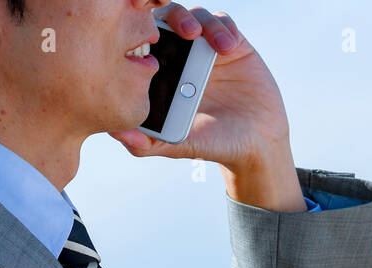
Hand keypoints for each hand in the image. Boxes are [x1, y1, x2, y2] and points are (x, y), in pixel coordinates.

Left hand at [108, 4, 291, 175]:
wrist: (256, 143)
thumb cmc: (214, 144)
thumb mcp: (178, 146)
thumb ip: (147, 142)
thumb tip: (115, 132)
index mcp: (164, 75)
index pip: (146, 42)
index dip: (140, 32)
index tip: (142, 40)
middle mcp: (184, 57)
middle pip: (168, 21)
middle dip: (170, 18)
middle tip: (180, 32)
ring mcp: (208, 49)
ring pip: (196, 17)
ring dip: (196, 20)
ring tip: (199, 37)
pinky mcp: (235, 44)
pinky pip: (224, 22)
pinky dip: (222, 28)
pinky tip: (226, 46)